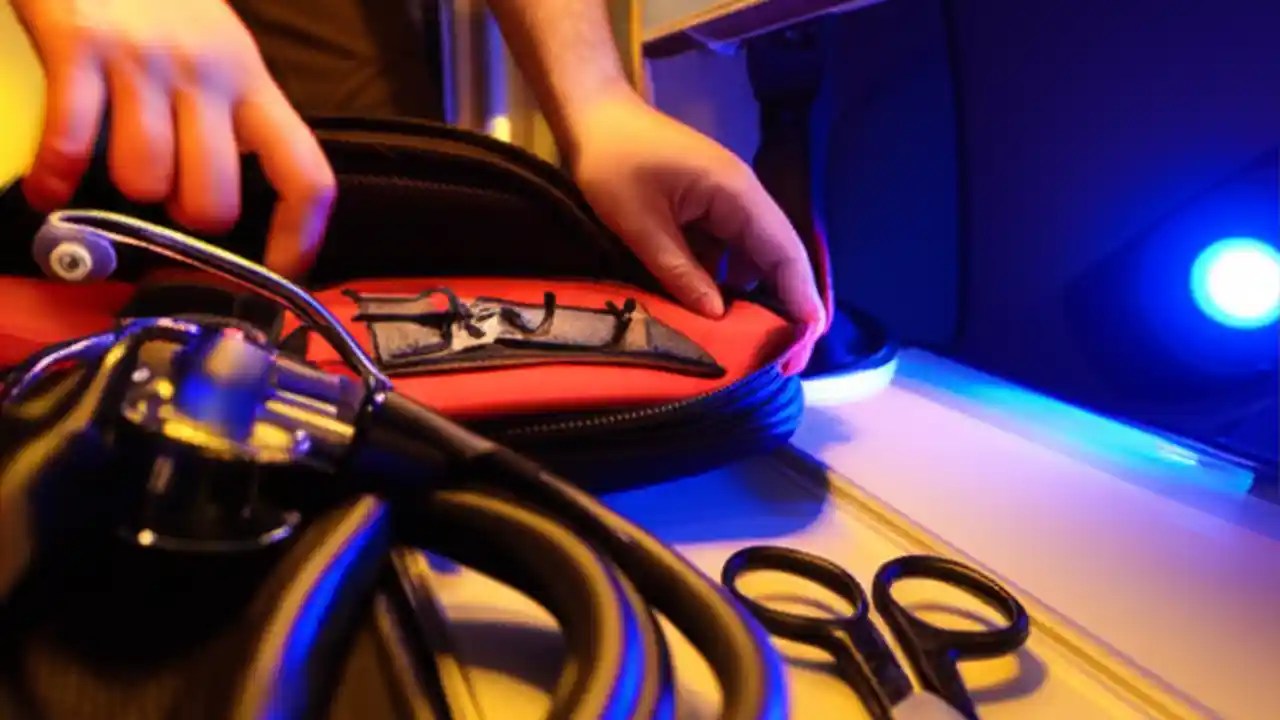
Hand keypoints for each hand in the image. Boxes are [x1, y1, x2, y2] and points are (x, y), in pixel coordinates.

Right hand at [13, 0, 333, 277]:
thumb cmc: (159, 1)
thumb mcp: (219, 53)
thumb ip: (230, 118)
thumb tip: (225, 202)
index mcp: (253, 83)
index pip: (305, 174)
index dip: (300, 237)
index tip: (281, 271)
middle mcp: (209, 76)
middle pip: (214, 199)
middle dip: (187, 224)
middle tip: (167, 203)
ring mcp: (145, 62)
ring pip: (145, 181)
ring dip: (120, 196)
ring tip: (107, 172)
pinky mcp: (82, 46)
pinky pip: (70, 143)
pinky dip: (53, 180)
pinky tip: (47, 186)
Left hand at [568, 91, 825, 375]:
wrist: (594, 116)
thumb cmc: (613, 163)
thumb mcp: (640, 224)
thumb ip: (680, 272)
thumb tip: (718, 318)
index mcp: (737, 195)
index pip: (785, 254)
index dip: (800, 301)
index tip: (803, 345)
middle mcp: (744, 198)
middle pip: (781, 259)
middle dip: (789, 309)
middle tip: (786, 362)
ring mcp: (728, 203)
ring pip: (757, 259)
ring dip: (759, 300)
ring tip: (757, 349)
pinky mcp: (709, 209)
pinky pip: (731, 252)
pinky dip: (730, 285)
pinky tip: (720, 318)